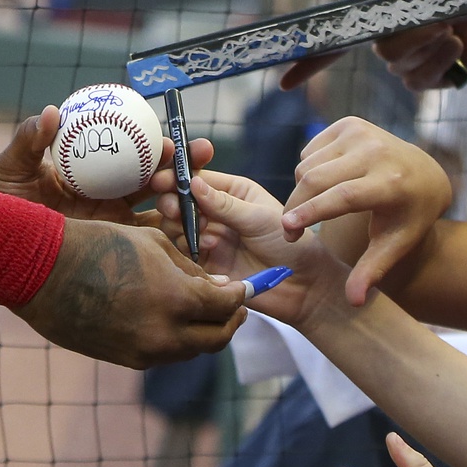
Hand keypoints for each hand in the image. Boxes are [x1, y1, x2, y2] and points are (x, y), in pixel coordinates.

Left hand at [0, 105, 211, 225]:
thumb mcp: (12, 168)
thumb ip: (30, 140)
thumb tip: (52, 112)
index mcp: (93, 172)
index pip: (133, 153)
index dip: (156, 146)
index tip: (173, 141)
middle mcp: (111, 197)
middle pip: (158, 180)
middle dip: (187, 168)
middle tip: (201, 158)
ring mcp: (117, 228)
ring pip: (161, 213)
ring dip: (182, 203)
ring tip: (189, 199)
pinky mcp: (119, 254)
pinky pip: (151, 246)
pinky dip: (170, 240)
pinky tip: (186, 237)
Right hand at [13, 217, 247, 367]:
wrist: (43, 270)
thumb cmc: (98, 243)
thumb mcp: (152, 244)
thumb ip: (191, 268)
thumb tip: (219, 285)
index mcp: (177, 298)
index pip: (227, 305)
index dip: (240, 295)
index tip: (243, 287)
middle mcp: (165, 333)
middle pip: (217, 338)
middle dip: (231, 321)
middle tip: (234, 306)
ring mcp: (144, 352)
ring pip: (191, 351)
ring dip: (203, 332)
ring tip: (203, 311)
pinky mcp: (125, 360)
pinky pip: (162, 354)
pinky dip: (174, 339)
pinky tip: (170, 318)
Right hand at [185, 170, 347, 325]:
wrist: (304, 288)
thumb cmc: (292, 245)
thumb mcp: (259, 218)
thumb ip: (224, 204)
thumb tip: (192, 184)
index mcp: (234, 191)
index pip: (198, 178)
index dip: (178, 178)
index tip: (162, 181)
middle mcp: (218, 213)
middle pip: (180, 202)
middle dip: (173, 203)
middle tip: (174, 210)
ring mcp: (210, 238)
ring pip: (176, 227)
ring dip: (180, 228)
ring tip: (202, 234)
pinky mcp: (207, 264)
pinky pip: (183, 254)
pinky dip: (187, 250)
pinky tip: (207, 250)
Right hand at [278, 10, 466, 92]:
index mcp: (375, 18)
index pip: (333, 41)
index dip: (308, 62)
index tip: (284, 80)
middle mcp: (382, 43)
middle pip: (381, 51)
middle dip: (413, 38)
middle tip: (440, 22)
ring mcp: (401, 65)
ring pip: (402, 65)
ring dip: (432, 45)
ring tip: (453, 29)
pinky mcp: (422, 81)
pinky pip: (422, 79)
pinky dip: (443, 60)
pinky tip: (458, 46)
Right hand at [282, 119, 453, 305]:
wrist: (426, 173)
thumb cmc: (408, 215)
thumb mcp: (396, 244)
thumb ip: (372, 272)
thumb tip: (354, 303)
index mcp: (392, 182)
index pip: (344, 196)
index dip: (312, 212)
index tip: (287, 229)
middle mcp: (376, 150)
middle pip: (317, 178)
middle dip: (296, 206)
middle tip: (289, 231)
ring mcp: (361, 132)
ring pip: (308, 165)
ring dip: (303, 190)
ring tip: (316, 209)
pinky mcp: (349, 124)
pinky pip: (310, 150)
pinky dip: (310, 170)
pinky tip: (327, 183)